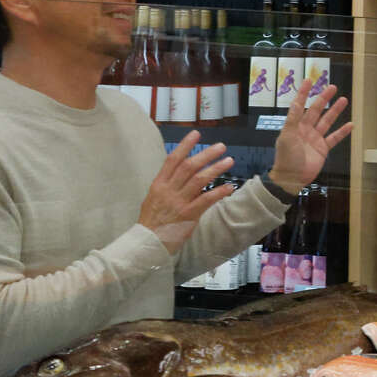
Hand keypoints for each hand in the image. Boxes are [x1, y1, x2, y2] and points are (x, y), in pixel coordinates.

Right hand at [140, 133, 235, 253]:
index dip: (185, 146)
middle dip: (206, 154)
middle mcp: (169, 190)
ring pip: (199, 180)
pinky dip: (218, 192)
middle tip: (221, 146)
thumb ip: (167, 185)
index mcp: (159, 184)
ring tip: (229, 161)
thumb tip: (179, 172)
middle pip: (189, 166)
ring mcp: (178, 202)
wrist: (147, 242)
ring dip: (216, 169)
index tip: (196, 133)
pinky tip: (229, 187)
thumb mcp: (153, 198)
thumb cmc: (151, 221)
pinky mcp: (188, 215)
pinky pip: (206, 200)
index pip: (173, 160)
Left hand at [269, 81, 351, 193]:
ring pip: (327, 121)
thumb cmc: (286, 157)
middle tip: (332, 87)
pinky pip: (334, 138)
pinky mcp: (323, 149)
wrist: (291, 177)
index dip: (304, 93)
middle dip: (323, 98)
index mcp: (294, 125)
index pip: (299, 105)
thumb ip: (293, 119)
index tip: (309, 80)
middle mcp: (305, 130)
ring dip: (335, 111)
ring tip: (344, 99)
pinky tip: (350, 124)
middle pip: (316, 110)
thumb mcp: (287, 135)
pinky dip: (342, 132)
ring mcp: (315, 139)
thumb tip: (296, 102)